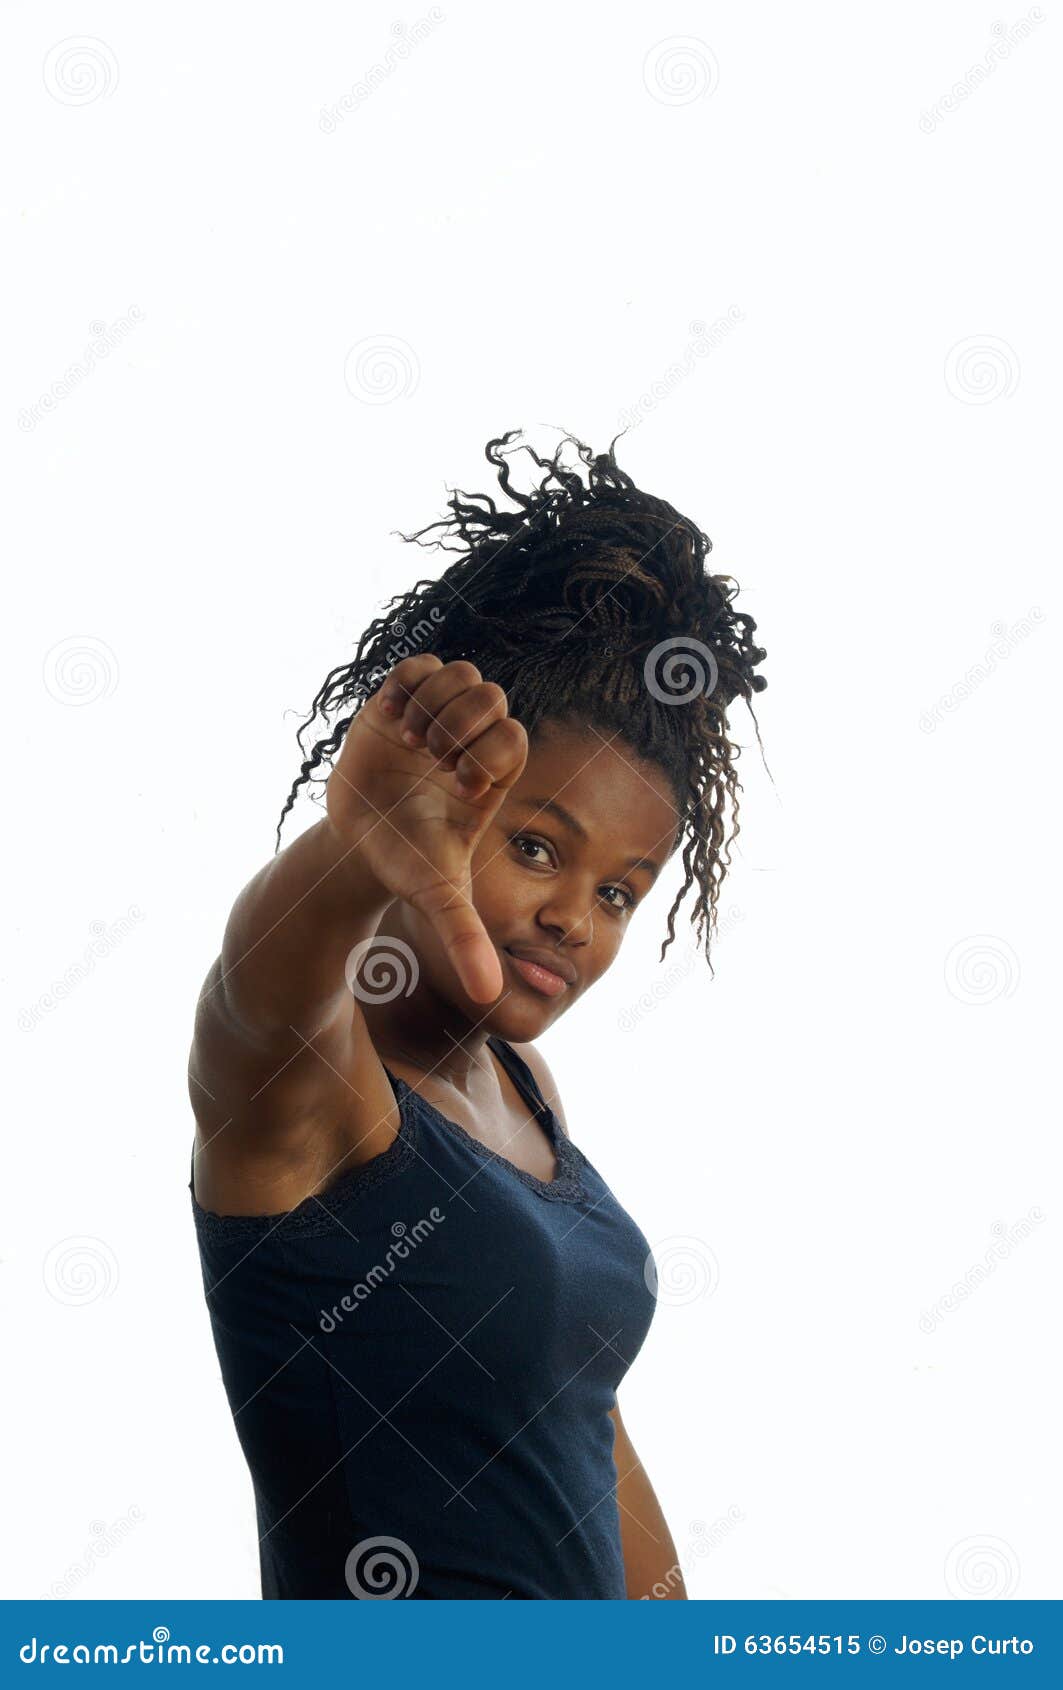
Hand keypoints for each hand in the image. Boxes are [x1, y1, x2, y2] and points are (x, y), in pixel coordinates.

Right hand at [326, 655, 527, 1001]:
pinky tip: (388, 720)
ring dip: (432, 703)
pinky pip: (421, 665)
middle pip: (491, 697)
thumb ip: (465, 940)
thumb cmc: (409, 867)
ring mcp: (437, 718)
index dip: (488, 754)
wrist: (361, 843)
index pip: (513, 738)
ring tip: (406, 739)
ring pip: (460, 675)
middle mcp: (470, 742)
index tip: (457, 786)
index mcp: (491, 777)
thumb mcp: (438, 901)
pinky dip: (406, 684)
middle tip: (429, 755)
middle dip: (459, 722)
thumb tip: (490, 998)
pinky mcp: (402, 700)